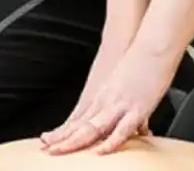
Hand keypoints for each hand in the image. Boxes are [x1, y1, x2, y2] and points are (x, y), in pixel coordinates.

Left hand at [40, 42, 180, 154]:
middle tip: (46, 151)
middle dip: (62, 140)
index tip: (48, 142)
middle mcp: (104, 100)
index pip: (77, 119)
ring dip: (75, 142)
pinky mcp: (136, 107)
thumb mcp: (123, 81)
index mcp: (100, 94)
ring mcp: (118, 104)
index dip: (63, 132)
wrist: (147, 40)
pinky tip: (99, 152)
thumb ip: (121, 98)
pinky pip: (120, 129)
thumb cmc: (137, 57)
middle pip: (78, 125)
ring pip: (92, 128)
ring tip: (60, 153)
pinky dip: (109, 142)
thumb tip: (126, 115)